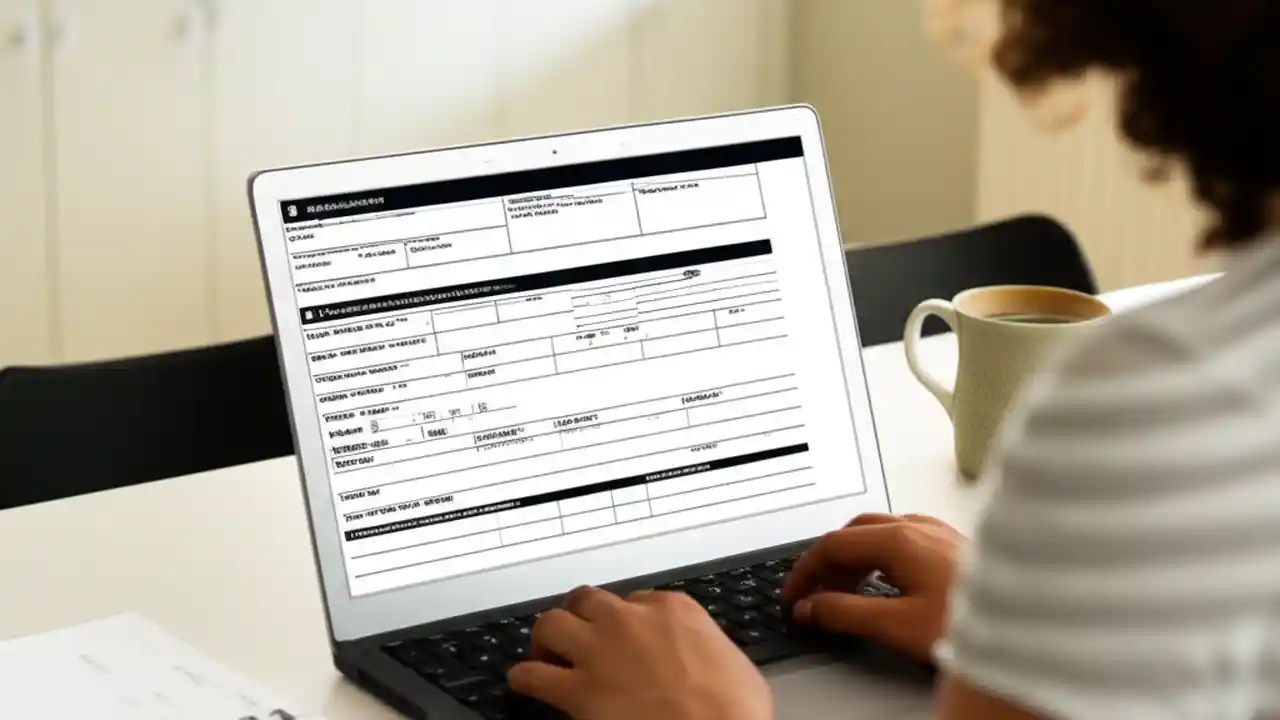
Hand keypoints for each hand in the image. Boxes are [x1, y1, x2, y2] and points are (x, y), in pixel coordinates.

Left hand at [508, 586, 771, 719]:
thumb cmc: (735, 710)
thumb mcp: (732, 663)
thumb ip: (704, 648)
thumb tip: (700, 660)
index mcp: (672, 610)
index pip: (636, 599)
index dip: (626, 619)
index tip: (625, 635)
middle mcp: (629, 621)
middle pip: (586, 600)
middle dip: (579, 616)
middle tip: (578, 634)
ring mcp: (599, 652)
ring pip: (551, 624)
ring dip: (546, 639)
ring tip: (546, 653)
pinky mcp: (577, 691)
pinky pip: (532, 675)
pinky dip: (524, 677)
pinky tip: (525, 683)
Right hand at [781, 513, 964, 662]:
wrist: (1032, 622)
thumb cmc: (973, 620)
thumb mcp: (896, 625)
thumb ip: (845, 614)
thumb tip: (811, 607)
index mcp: (898, 539)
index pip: (831, 544)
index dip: (804, 571)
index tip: (792, 596)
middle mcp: (917, 527)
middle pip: (852, 534)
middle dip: (826, 563)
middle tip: (812, 594)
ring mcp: (937, 533)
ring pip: (878, 534)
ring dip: (852, 560)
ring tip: (843, 592)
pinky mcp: (952, 545)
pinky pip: (902, 540)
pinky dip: (879, 558)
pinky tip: (886, 580)